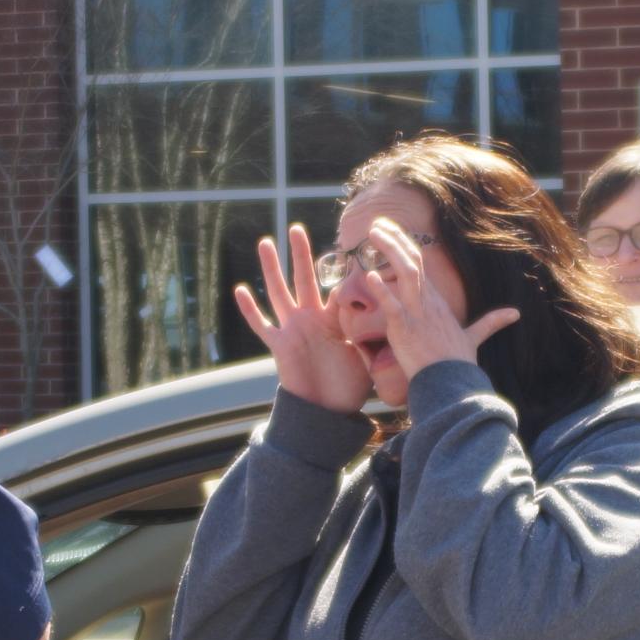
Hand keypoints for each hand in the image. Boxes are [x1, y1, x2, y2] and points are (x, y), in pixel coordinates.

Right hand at [234, 225, 373, 414]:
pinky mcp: (280, 345)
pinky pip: (262, 324)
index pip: (334, 287)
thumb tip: (398, 319)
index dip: (338, 268)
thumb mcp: (366, 355)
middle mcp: (310, 319)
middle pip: (303, 279)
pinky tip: (241, 289)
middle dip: (300, 254)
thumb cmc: (349, 386)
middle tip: (296, 228)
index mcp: (333, 319)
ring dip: (272, 269)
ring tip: (265, 243)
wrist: (328, 411)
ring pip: (279, 292)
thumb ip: (374, 333)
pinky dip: (250, 309)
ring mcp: (292, 329)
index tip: (342, 243)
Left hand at [362, 217, 519, 378]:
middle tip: (377, 223)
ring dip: (389, 250)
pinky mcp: (405, 329)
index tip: (391, 231)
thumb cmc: (458, 363)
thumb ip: (491, 322)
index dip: (406, 246)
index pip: (421, 266)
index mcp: (438, 301)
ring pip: (405, 273)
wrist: (452, 384)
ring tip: (373, 233)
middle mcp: (428, 302)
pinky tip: (371, 276)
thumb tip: (515, 313)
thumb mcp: (475, 337)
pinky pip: (392, 305)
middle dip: (395, 239)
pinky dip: (382, 290)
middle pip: (413, 261)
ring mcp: (417, 313)